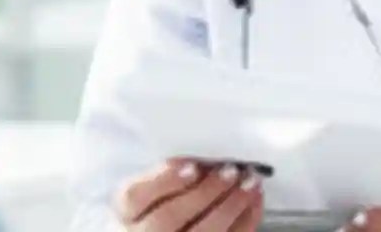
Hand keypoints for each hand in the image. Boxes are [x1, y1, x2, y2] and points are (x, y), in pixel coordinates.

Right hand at [114, 159, 264, 230]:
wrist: (169, 226)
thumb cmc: (165, 198)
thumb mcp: (157, 181)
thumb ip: (172, 169)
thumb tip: (207, 156)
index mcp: (127, 210)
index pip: (134, 196)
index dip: (164, 181)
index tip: (192, 167)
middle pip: (167, 218)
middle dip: (204, 193)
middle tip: (230, 171)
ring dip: (230, 207)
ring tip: (249, 183)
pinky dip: (245, 221)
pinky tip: (253, 201)